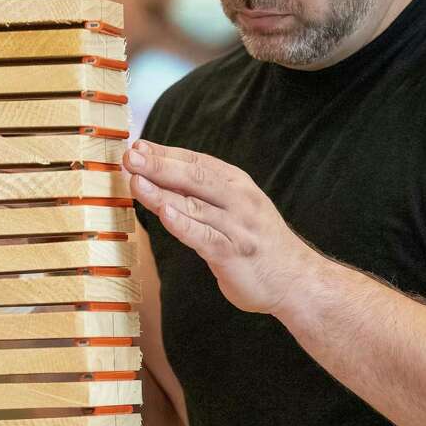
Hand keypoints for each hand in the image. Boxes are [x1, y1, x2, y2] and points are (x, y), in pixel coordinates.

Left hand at [123, 139, 314, 314]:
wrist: (295, 279)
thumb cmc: (257, 242)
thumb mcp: (237, 207)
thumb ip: (203, 193)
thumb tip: (160, 175)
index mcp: (238, 184)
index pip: (197, 161)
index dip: (166, 153)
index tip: (138, 145)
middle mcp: (239, 200)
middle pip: (195, 177)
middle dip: (160, 165)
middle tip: (131, 156)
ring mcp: (236, 226)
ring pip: (194, 205)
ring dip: (161, 192)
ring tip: (135, 181)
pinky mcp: (232, 253)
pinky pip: (203, 236)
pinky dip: (183, 225)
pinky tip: (164, 214)